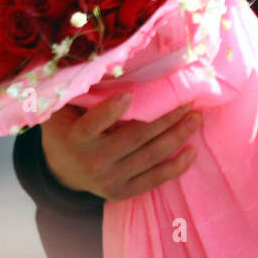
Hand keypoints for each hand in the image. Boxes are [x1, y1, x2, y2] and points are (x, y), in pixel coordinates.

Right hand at [40, 93, 200, 200]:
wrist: (62, 169)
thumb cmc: (69, 128)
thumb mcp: (65, 111)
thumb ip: (80, 94)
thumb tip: (104, 65)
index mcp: (76, 138)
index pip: (92, 124)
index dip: (110, 111)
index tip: (130, 94)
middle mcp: (92, 161)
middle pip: (134, 138)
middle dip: (165, 119)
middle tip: (188, 101)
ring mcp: (108, 180)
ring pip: (149, 156)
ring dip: (177, 136)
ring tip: (195, 118)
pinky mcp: (122, 192)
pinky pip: (153, 180)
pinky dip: (175, 168)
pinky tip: (192, 152)